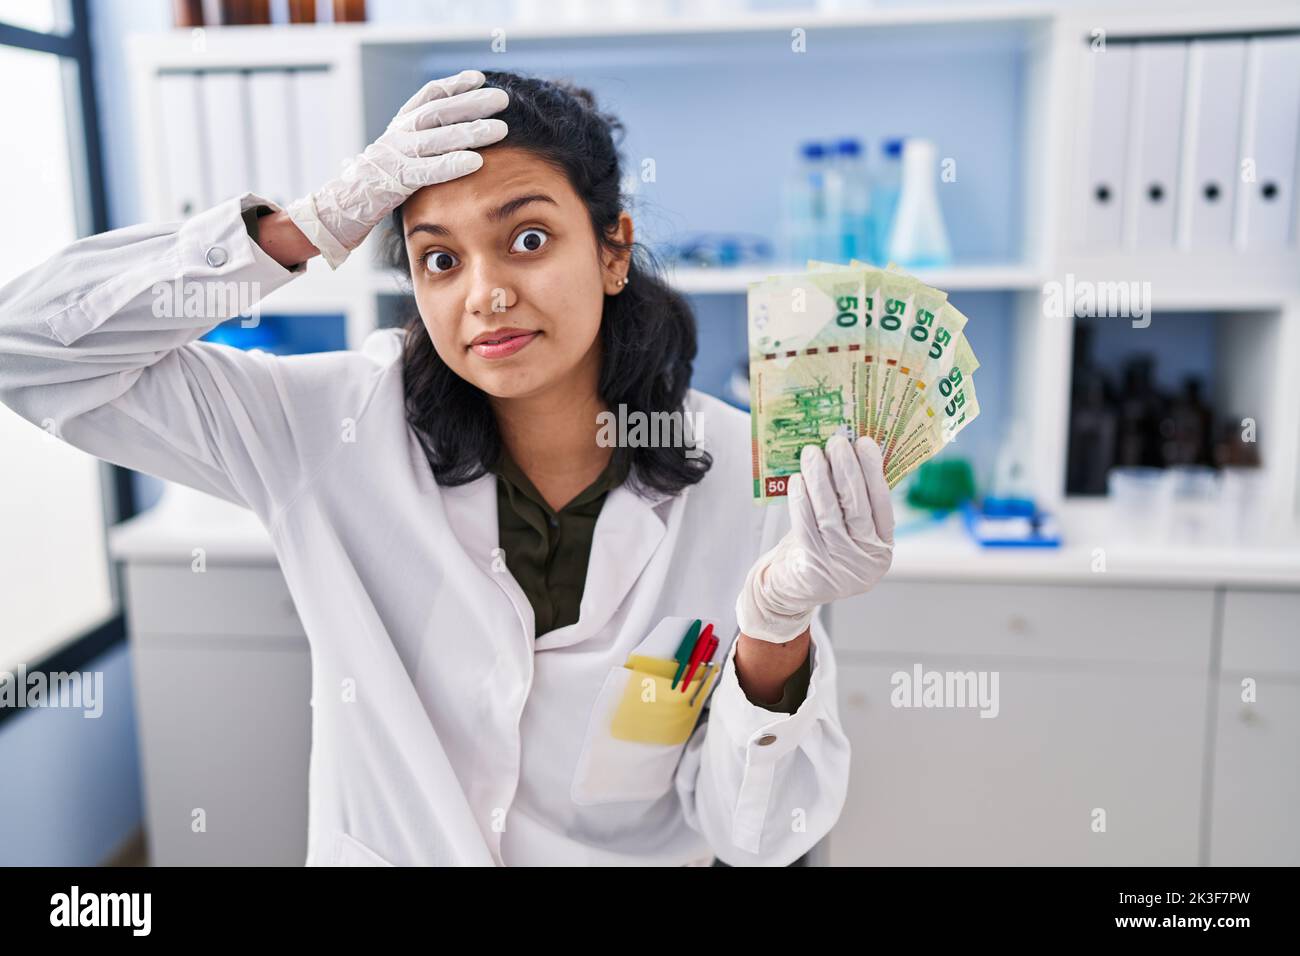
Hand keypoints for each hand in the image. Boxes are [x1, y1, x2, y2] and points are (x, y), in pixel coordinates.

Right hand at [285, 69, 508, 268]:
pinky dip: (452, 165)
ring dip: (470, 132)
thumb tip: (459, 134)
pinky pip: (427, 171)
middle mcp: (397, 135)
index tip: (479, 78)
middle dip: (472, 103)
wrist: (340, 209)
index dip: (453, 85)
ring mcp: (394, 156)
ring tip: (500, 129)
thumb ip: (424, 144)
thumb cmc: (378, 186)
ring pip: (436, 138)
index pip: (428, 96)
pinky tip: (476, 161)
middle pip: (438, 111)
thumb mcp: (400, 156)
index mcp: (399, 127)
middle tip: (502, 98)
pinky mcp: (394, 182)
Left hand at [736, 434, 894, 642]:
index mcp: (882, 548)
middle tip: (836, 441)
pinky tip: (797, 480)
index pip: (882, 503)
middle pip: (857, 506)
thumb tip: (848, 454)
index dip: (874, 471)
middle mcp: (867, 560)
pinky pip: (807, 526)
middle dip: (846, 469)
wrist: (792, 591)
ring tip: (811, 453)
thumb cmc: (820, 551)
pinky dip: (801, 500)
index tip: (865, 442)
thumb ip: (852, 504)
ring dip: (821, 479)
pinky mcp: (815, 569)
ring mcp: (842, 567)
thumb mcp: (846, 533)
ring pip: (830, 513)